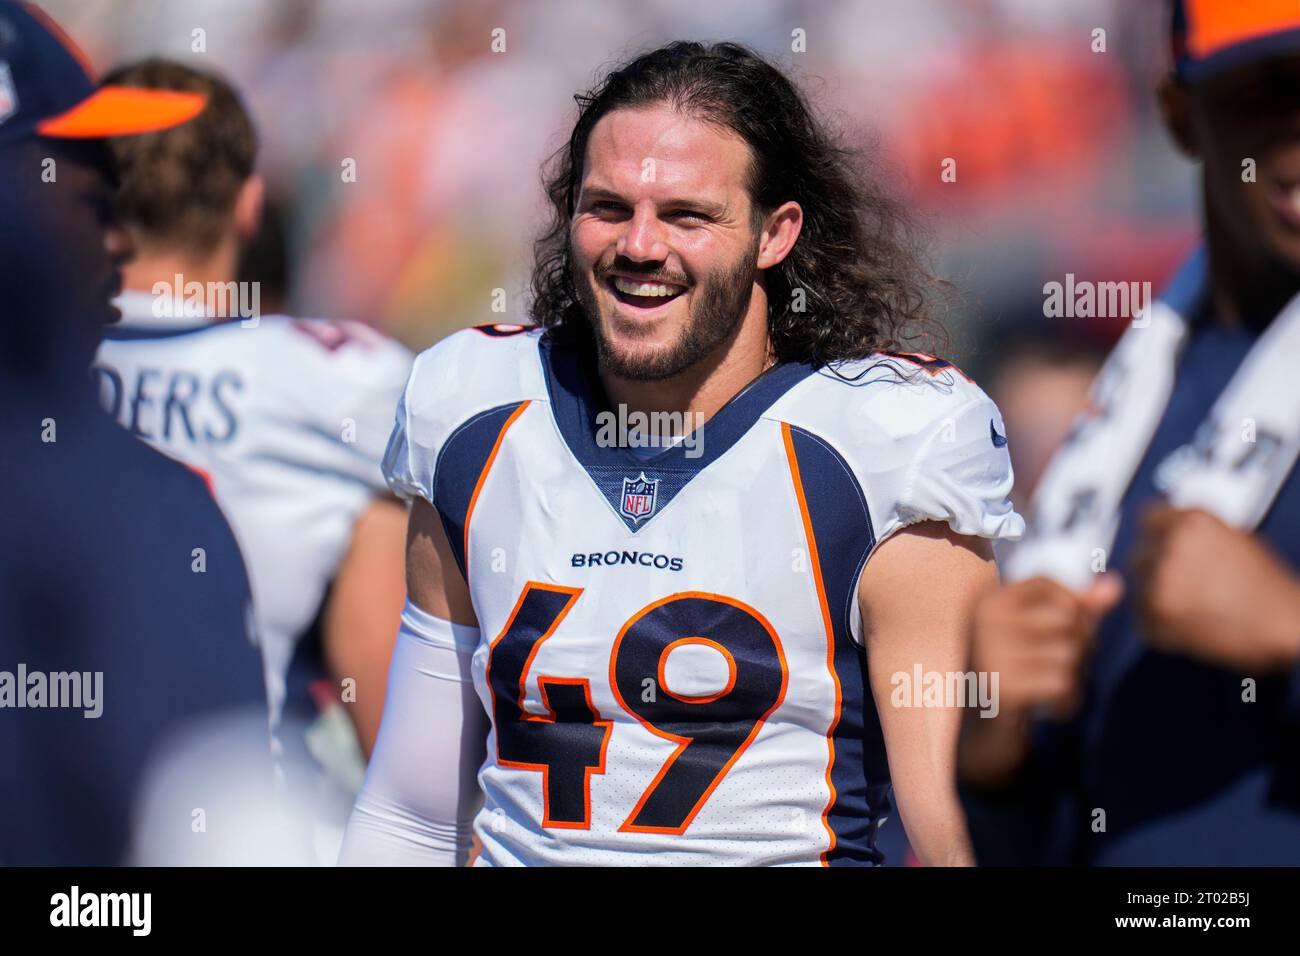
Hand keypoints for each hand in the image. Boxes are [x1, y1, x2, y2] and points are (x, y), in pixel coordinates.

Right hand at [959, 574, 1121, 787]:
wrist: (979, 733)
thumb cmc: (1017, 673)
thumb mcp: (1041, 635)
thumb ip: (1077, 608)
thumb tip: (1115, 585)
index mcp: (986, 602)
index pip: (1045, 582)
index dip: (1074, 601)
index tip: (1073, 626)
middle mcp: (983, 622)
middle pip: (1064, 616)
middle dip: (1078, 643)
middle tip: (1056, 664)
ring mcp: (990, 655)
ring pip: (1067, 653)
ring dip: (1070, 676)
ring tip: (1047, 688)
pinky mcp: (1003, 689)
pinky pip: (1062, 684)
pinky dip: (1064, 700)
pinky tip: (1045, 707)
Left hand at [1133, 505, 1299, 671]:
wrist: (1286, 624)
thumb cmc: (1268, 587)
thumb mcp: (1234, 540)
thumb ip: (1194, 533)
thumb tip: (1166, 534)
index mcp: (1194, 522)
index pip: (1148, 517)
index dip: (1156, 535)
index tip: (1158, 547)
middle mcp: (1174, 544)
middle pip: (1140, 553)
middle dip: (1155, 570)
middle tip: (1180, 585)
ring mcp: (1163, 578)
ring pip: (1139, 586)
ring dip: (1156, 597)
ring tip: (1192, 606)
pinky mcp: (1159, 612)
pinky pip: (1143, 617)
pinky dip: (1159, 624)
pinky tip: (1189, 622)